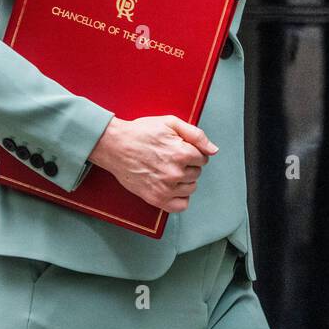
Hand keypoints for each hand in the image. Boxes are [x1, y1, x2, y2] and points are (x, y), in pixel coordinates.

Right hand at [88, 115, 218, 212]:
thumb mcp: (170, 123)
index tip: (180, 149)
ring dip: (184, 180)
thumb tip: (213, 150)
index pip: (203, 158)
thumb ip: (196, 135)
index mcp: (181, 153)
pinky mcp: (156, 199)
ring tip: (168, 170)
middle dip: (188, 165)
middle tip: (171, 158)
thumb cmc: (141, 132)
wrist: (115, 145)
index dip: (192, 152)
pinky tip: (171, 187)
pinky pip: (181, 206)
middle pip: (197, 173)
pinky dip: (180, 198)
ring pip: (191, 188)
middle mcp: (175, 173)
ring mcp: (165, 188)